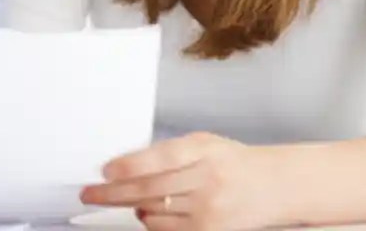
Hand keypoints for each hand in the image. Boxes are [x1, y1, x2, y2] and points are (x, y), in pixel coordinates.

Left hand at [80, 133, 284, 230]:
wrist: (274, 185)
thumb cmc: (234, 162)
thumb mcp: (204, 143)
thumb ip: (169, 152)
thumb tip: (126, 164)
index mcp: (203, 150)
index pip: (160, 158)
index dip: (129, 165)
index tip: (105, 171)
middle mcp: (206, 179)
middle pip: (150, 188)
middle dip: (113, 192)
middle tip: (91, 193)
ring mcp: (208, 207)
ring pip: (153, 210)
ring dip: (129, 206)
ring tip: (118, 199)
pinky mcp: (209, 230)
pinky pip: (166, 229)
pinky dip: (149, 221)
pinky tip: (144, 212)